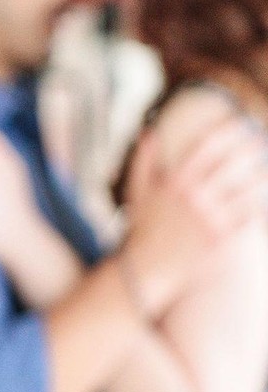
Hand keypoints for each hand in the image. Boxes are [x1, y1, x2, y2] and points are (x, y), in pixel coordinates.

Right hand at [123, 113, 267, 314]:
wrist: (145, 269)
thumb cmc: (142, 230)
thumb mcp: (137, 191)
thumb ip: (144, 159)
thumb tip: (147, 132)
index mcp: (175, 180)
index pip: (204, 146)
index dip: (223, 131)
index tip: (237, 122)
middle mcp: (194, 195)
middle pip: (230, 164)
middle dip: (249, 149)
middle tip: (261, 141)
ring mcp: (209, 217)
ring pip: (246, 190)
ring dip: (260, 178)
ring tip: (266, 171)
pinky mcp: (221, 238)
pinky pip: (248, 219)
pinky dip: (260, 208)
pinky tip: (265, 203)